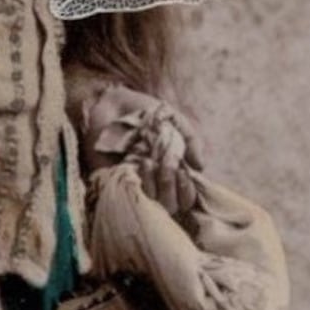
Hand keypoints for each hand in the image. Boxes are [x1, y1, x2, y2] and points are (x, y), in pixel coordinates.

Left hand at [90, 83, 204, 217]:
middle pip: (170, 207)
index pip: (186, 198)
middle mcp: (153, 183)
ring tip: (147, 161)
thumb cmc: (143, 111)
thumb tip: (200, 167)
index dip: (187, 190)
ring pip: (150, 206)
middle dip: (170, 186)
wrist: (110, 103)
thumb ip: (190, 139)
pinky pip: (125, 198)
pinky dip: (134, 184)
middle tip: (164, 164)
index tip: (183, 171)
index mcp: (170, 172)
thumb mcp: (173, 120)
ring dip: (153, 185)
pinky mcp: (111, 184)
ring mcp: (133, 185)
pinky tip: (132, 165)